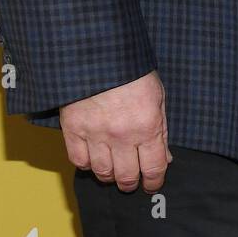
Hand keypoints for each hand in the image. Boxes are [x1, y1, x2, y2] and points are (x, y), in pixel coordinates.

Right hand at [61, 71, 171, 192]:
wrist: (100, 52)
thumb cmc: (133, 72)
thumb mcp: (158, 96)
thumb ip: (161, 129)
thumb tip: (164, 158)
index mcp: (147, 126)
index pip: (153, 168)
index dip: (154, 182)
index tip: (152, 184)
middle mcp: (121, 136)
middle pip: (126, 177)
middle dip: (131, 183)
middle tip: (132, 180)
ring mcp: (95, 134)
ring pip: (102, 173)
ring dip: (109, 176)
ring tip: (113, 171)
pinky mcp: (73, 129)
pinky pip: (79, 160)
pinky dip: (87, 164)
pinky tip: (93, 158)